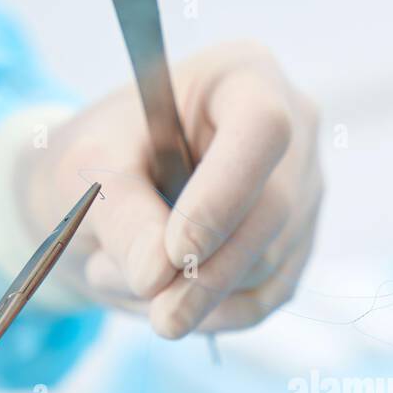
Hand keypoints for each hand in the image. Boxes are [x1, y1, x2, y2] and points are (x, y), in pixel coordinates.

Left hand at [22, 39, 322, 337]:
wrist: (108, 195)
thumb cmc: (101, 158)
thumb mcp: (87, 168)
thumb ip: (121, 213)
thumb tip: (157, 276)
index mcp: (245, 77)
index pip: (262, 129)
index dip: (224, 194)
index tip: (174, 253)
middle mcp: (295, 132)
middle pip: (273, 209)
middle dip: (207, 272)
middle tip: (151, 308)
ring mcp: (304, 194)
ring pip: (267, 263)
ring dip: (192, 293)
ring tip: (119, 275)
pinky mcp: (296, 249)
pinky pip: (265, 298)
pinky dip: (210, 314)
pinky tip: (162, 300)